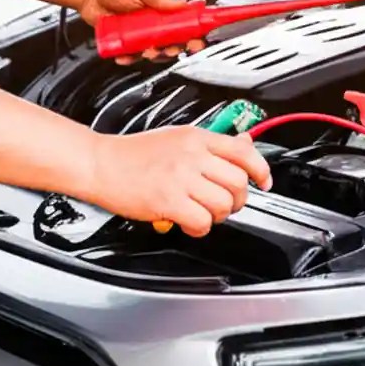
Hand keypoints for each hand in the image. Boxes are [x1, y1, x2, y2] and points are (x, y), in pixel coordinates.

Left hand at [78, 0, 206, 64]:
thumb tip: (181, 2)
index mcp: (164, 9)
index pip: (185, 23)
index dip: (194, 34)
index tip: (196, 42)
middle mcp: (155, 24)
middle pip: (173, 43)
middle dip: (173, 49)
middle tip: (169, 49)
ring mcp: (141, 36)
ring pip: (154, 53)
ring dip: (153, 56)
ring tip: (147, 51)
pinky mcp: (127, 45)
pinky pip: (132, 57)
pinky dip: (130, 59)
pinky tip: (125, 56)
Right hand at [85, 128, 272, 236]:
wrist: (100, 164)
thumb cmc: (133, 154)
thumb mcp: (177, 138)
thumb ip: (211, 145)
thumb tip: (245, 145)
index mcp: (196, 137)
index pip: (244, 151)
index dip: (261, 170)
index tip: (264, 182)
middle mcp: (192, 155)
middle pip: (238, 182)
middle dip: (236, 199)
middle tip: (224, 204)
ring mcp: (181, 178)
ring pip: (223, 204)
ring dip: (217, 215)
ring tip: (202, 213)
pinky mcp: (168, 201)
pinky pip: (202, 221)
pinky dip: (199, 228)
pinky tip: (188, 222)